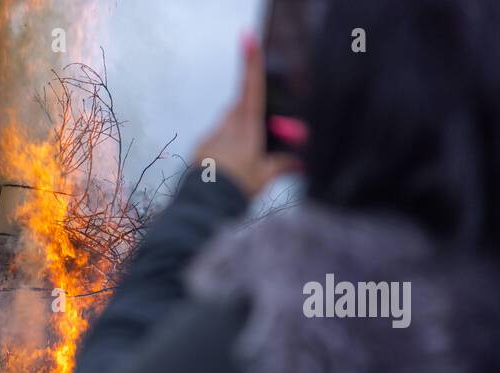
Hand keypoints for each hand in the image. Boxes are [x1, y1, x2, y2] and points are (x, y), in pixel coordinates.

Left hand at [193, 32, 302, 197]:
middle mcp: (226, 128)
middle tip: (256, 139)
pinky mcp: (199, 147)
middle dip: (248, 114)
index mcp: (246, 130)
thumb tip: (301, 164)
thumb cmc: (237, 190)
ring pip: (226, 124)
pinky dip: (222, 148)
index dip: (251, 64)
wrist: (204, 206)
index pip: (251, 90)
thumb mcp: (264, 178)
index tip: (247, 39)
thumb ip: (282, 166)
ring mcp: (210, 136)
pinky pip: (214, 139)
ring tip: (240, 163)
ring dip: (236, 135)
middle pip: (239, 107)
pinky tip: (226, 169)